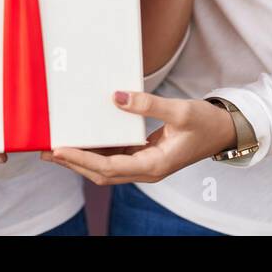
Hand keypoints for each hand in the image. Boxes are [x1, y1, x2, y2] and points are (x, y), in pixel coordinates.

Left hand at [40, 90, 236, 183]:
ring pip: (106, 168)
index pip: (110, 167)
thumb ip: (148, 104)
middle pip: (102, 173)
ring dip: (82, 159)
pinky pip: (115, 158)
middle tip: (47, 150)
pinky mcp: (145, 157)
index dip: (82, 159)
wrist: (224, 131)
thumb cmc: (206, 123)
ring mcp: (145, 166)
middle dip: (73, 163)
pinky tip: (84, 140)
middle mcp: (147, 171)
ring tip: (57, 146)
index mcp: (155, 165)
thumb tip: (117, 97)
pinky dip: (97, 152)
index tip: (59, 149)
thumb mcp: (181, 110)